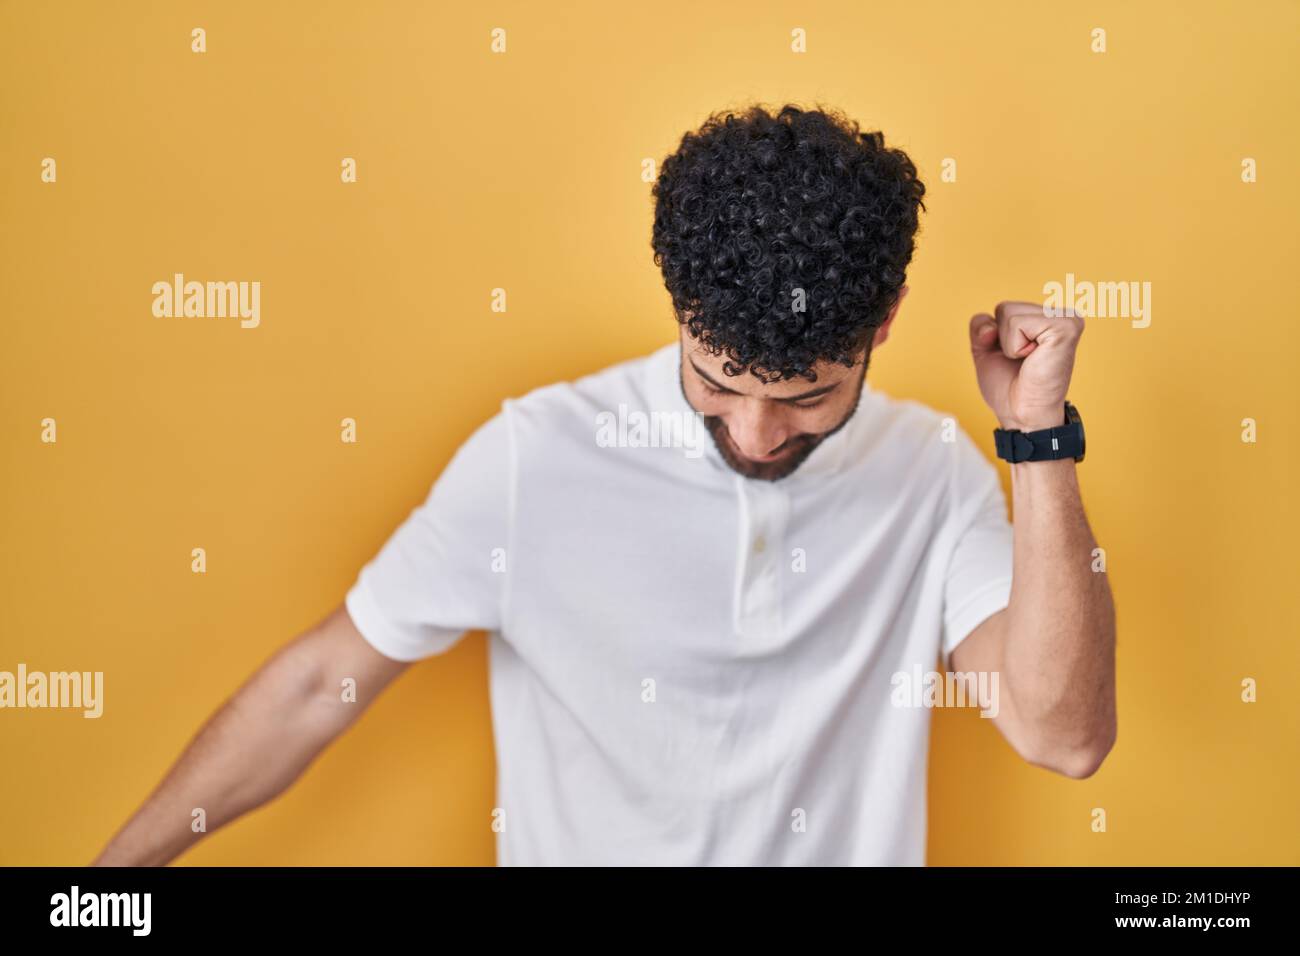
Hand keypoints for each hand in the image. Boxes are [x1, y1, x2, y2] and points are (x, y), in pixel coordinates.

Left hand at [969, 301, 1082, 431]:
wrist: (1022, 415)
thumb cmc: (1009, 387)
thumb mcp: (986, 351)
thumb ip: (981, 327)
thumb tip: (990, 326)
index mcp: (1046, 318)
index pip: (1001, 309)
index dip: (995, 337)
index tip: (1015, 359)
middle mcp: (1060, 314)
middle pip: (1004, 308)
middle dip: (1002, 339)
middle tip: (1022, 362)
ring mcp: (1067, 318)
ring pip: (1009, 313)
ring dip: (1009, 345)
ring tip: (1029, 361)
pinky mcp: (1066, 327)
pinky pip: (1017, 322)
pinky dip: (1015, 346)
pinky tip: (1033, 359)